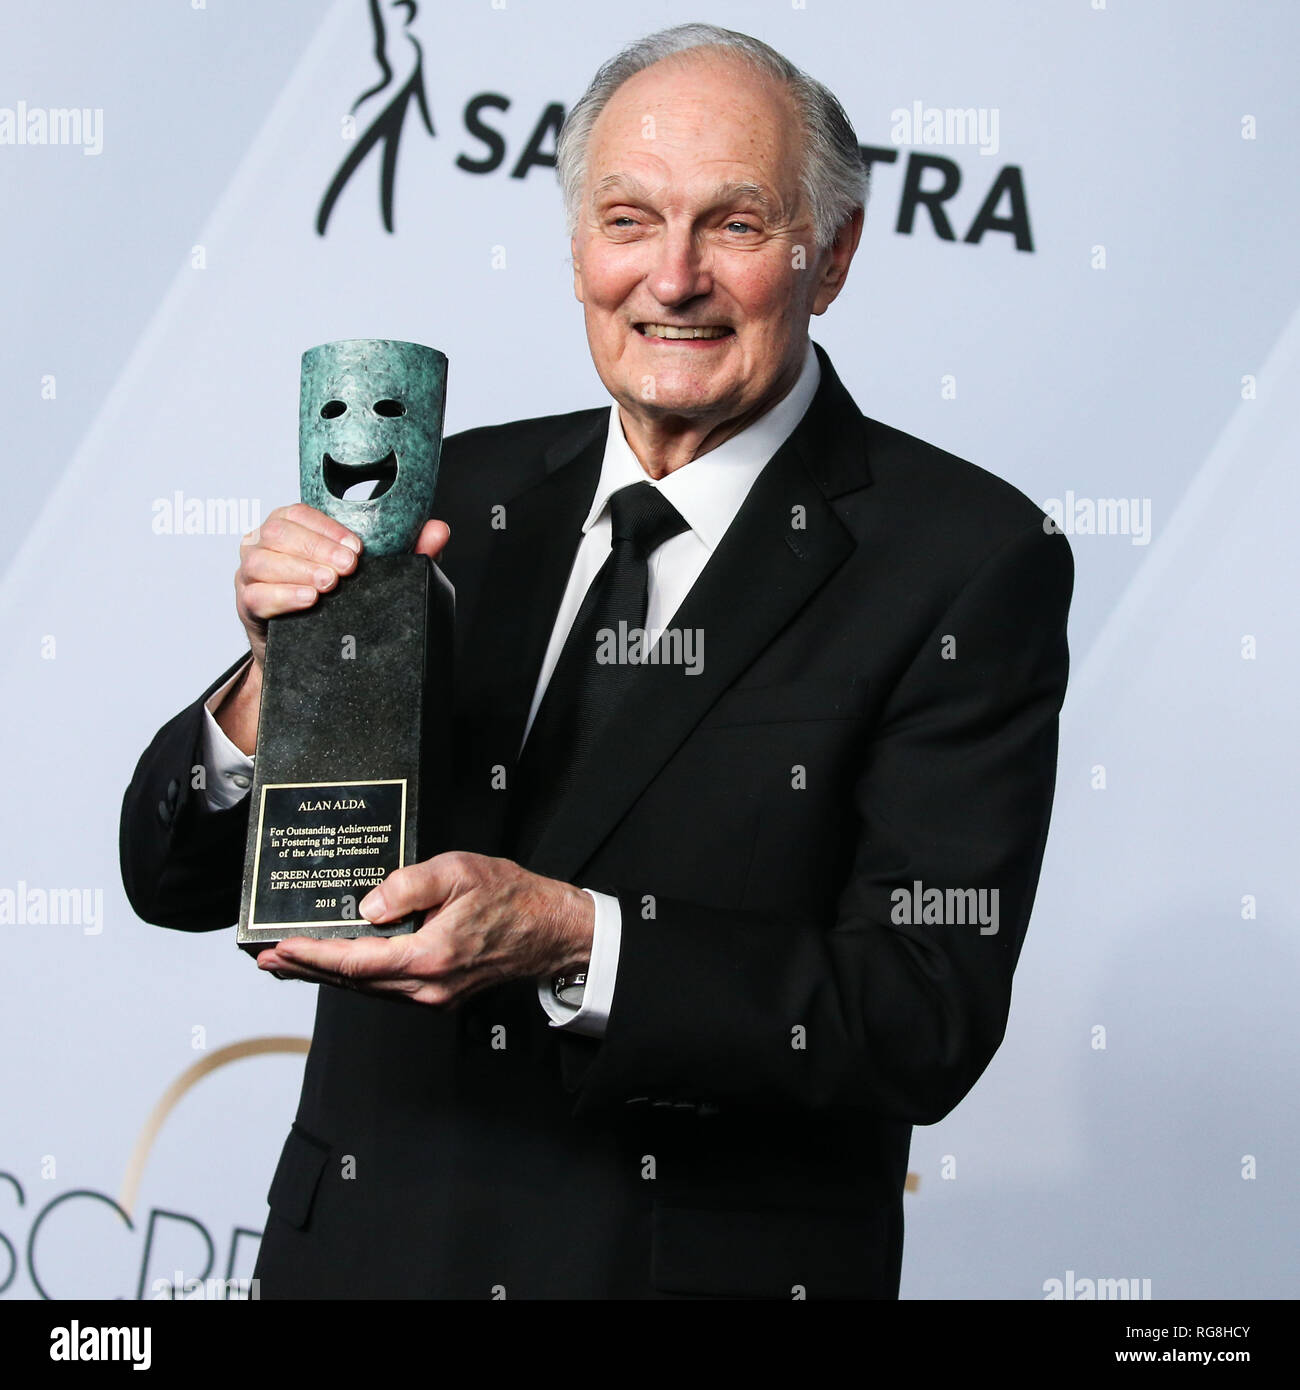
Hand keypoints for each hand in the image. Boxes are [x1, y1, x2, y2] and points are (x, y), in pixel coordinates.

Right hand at [236, 503, 449, 669]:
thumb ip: (409, 550)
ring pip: (263, 560)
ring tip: (328, 585)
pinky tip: (307, 600)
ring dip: (299, 570)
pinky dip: (282, 596)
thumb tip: (438, 530)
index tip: (356, 548)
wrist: (314, 653)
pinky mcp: (247, 604)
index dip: (327, 528)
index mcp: (293, 527)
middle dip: (316, 549)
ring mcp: (251, 573)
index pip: (300, 513)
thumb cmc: (341, 602)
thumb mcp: (378, 574)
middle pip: (279, 532)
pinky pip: (255, 594)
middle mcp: (265, 544)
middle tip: (347, 570)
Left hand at [255, 852, 595, 1005]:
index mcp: (429, 958)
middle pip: (352, 982)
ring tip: (290, 962)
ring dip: (326, 974)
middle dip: (306, 969)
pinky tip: (340, 964)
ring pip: (366, 988)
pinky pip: (385, 987)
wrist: (551, 930)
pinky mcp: (439, 993)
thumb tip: (369, 905)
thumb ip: (408, 885)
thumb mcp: (458, 872)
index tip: (279, 948)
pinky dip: (355, 976)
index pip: (354, 961)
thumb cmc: (512, 897)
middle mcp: (427, 987)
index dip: (312, 955)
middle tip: (265, 960)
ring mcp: (433, 995)